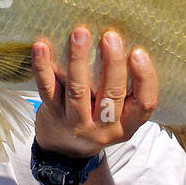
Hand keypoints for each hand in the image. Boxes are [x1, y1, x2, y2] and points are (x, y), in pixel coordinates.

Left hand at [31, 26, 157, 157]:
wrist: (64, 151)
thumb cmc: (97, 120)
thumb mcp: (120, 116)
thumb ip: (127, 90)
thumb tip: (129, 42)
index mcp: (127, 125)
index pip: (144, 103)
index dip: (144, 78)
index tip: (138, 52)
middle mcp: (103, 127)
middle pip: (112, 94)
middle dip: (112, 63)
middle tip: (110, 36)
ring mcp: (75, 122)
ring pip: (78, 90)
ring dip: (78, 60)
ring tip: (80, 34)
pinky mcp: (52, 113)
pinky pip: (47, 89)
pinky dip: (42, 67)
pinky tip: (40, 47)